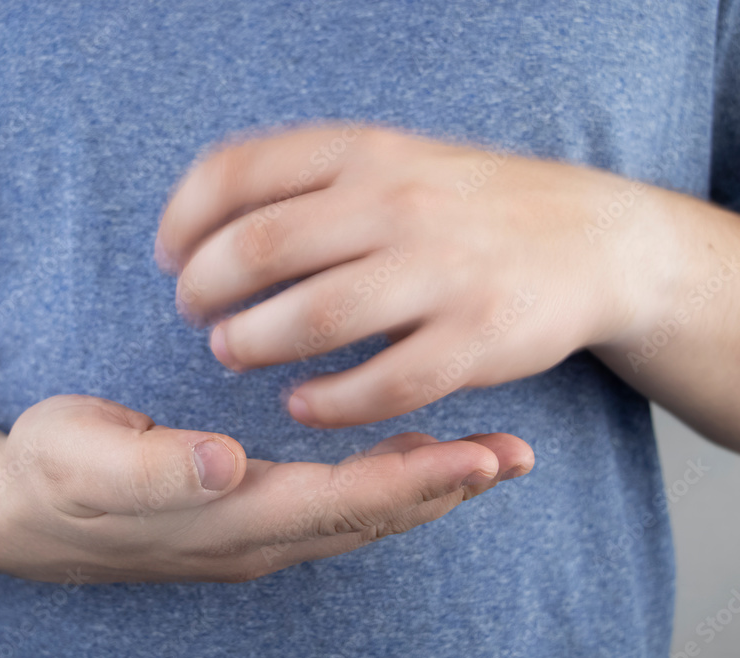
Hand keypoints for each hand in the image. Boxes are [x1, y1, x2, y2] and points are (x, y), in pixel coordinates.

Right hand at [0, 395, 532, 582]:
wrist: (18, 508)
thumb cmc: (50, 472)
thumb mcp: (81, 460)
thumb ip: (154, 467)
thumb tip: (226, 465)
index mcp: (223, 516)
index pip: (337, 502)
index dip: (410, 482)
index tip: (479, 457)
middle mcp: (252, 536)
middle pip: (367, 516)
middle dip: (444, 488)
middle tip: (514, 455)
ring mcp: (252, 531)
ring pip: (359, 514)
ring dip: (426, 488)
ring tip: (488, 459)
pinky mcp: (246, 515)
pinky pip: (335, 504)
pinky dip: (386, 482)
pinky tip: (410, 457)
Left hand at [155, 123, 666, 426]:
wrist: (593, 239)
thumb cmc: (466, 205)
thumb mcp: (392, 161)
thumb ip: (309, 181)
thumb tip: (205, 221)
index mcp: (366, 152)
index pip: (237, 172)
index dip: (181, 219)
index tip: (167, 255)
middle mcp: (399, 202)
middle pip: (259, 247)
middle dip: (203, 289)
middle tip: (194, 313)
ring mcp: (440, 272)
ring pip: (312, 318)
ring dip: (252, 344)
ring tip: (231, 353)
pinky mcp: (476, 340)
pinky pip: (380, 384)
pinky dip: (327, 401)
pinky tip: (303, 402)